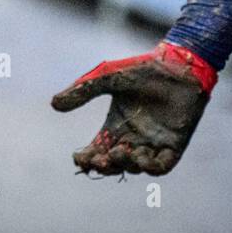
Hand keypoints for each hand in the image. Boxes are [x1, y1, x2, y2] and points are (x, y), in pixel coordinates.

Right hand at [51, 42, 215, 174]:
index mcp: (115, 126)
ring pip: (135, 167)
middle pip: (113, 164)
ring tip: (120, 151)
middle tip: (100, 158)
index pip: (96, 151)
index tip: (79, 156)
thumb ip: (82, 91)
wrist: (178, 65)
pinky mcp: (173, 145)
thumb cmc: (142, 69)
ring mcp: (153, 143)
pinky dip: (151, 167)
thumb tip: (53, 104)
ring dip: (125, 165)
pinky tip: (141, 157)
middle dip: (104, 166)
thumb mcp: (106, 78)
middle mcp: (133, 138)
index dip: (86, 158)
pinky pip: (161, 166)